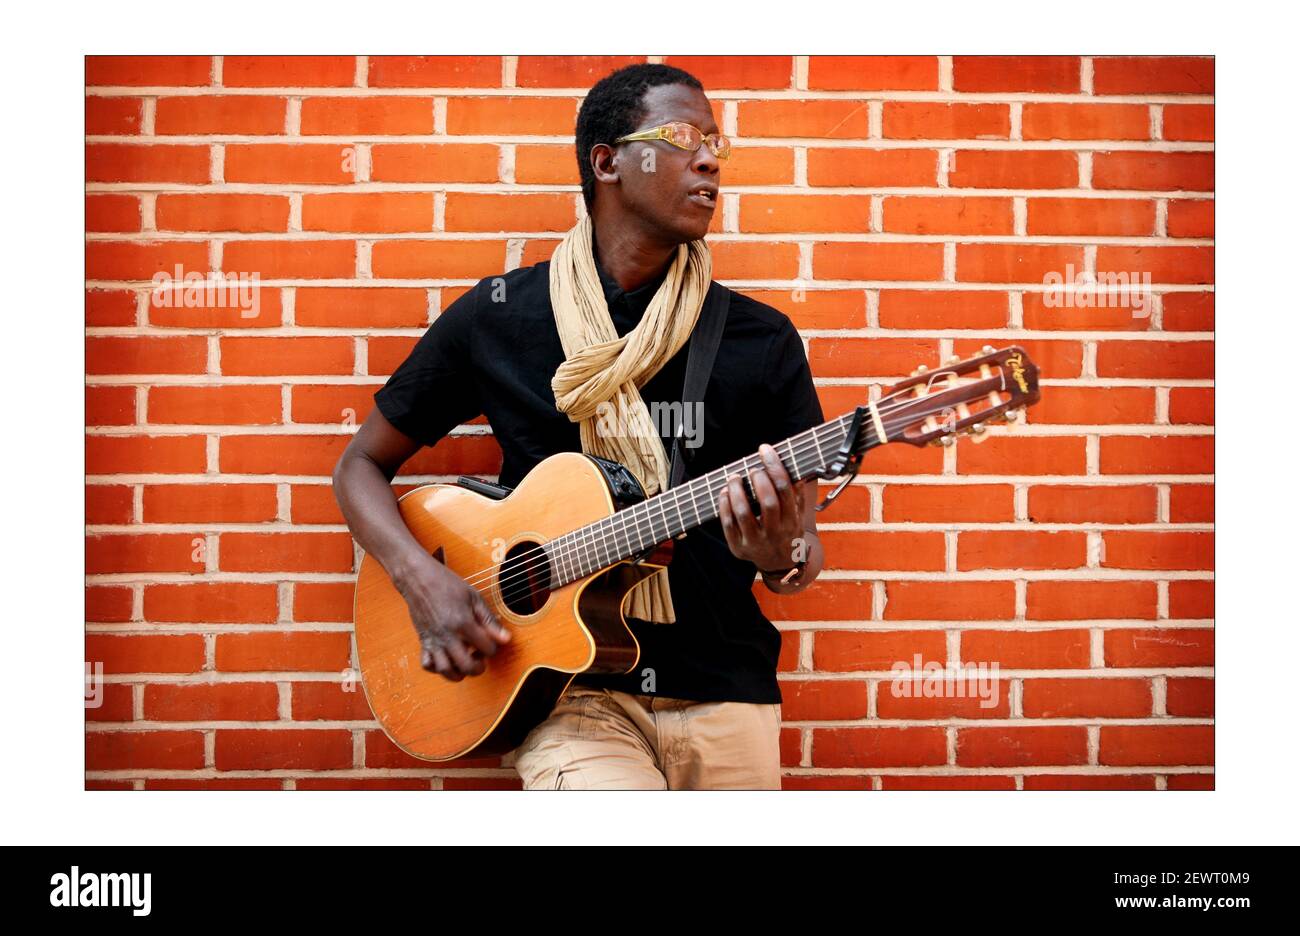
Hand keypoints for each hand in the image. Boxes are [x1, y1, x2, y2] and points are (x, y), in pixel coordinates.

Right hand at [392, 553, 511, 680]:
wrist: (418, 579)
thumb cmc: (447, 584)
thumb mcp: (474, 597)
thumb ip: (489, 620)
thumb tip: (505, 638)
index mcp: (463, 623)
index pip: (486, 648)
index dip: (493, 648)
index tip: (492, 641)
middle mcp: (447, 635)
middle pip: (466, 666)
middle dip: (478, 668)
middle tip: (480, 659)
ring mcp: (433, 640)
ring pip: (445, 670)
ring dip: (458, 673)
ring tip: (464, 662)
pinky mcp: (423, 641)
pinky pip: (427, 664)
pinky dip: (437, 668)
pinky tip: (447, 659)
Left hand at [717, 443, 807, 573]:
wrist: (779, 564)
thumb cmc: (787, 530)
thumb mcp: (797, 513)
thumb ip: (796, 491)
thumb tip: (796, 464)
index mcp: (791, 520)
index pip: (785, 490)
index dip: (774, 466)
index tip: (765, 450)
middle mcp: (775, 533)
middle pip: (768, 503)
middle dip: (758, 481)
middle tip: (752, 469)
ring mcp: (755, 541)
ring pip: (743, 513)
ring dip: (736, 491)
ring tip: (733, 477)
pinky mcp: (738, 547)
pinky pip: (728, 524)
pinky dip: (724, 505)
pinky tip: (724, 492)